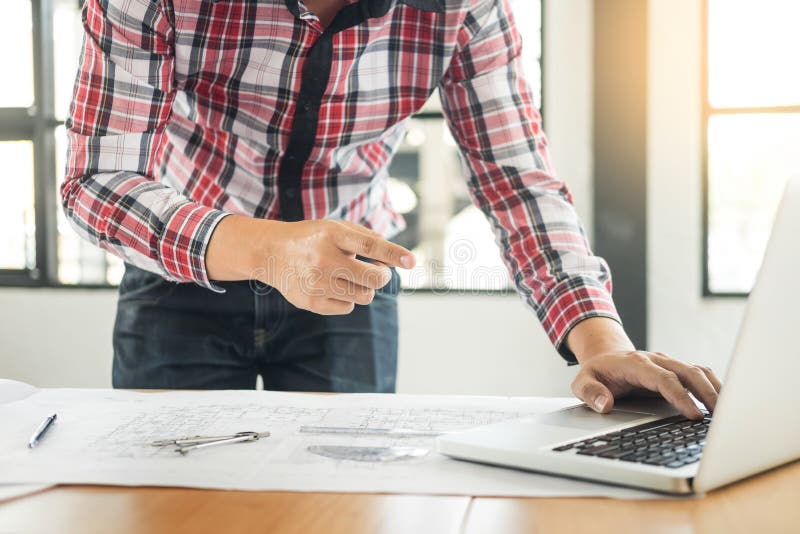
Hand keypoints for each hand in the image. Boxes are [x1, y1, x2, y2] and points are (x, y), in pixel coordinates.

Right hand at [206, 215, 415, 314]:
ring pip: (364, 296)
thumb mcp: (336, 228)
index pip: (370, 246)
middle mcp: (323, 258)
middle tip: (379, 271)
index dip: (394, 254)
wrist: (270, 253)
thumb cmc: (313, 238)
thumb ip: (367, 238)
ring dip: (366, 288)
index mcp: (331, 234)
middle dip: (383, 276)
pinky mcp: (310, 301)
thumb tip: (396, 256)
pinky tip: (335, 286)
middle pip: (372, 278)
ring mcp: (315, 282)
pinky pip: (348, 307)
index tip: (412, 261)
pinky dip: (348, 298)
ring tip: (353, 277)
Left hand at [566, 318, 722, 419]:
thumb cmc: (595, 372)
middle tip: (721, 418)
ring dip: (715, 389)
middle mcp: (655, 360)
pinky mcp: (675, 369)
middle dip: (706, 393)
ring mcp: (667, 363)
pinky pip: (699, 373)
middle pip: (688, 372)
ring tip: (729, 412)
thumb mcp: (581, 382)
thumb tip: (604, 405)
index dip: (680, 396)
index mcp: (634, 363)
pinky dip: (713, 385)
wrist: (604, 356)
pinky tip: (724, 403)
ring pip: (698, 370)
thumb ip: (590, 392)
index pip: (663, 378)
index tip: (694, 415)